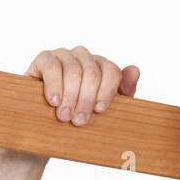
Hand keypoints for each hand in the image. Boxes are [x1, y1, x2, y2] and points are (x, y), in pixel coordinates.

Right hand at [24, 46, 139, 126]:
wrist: (46, 124)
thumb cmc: (79, 114)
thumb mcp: (105, 109)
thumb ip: (124, 91)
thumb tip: (135, 70)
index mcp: (102, 66)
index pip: (112, 71)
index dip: (107, 91)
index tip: (99, 111)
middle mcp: (84, 56)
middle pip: (92, 72)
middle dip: (86, 99)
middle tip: (79, 121)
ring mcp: (64, 55)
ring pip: (73, 70)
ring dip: (70, 96)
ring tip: (65, 116)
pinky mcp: (44, 58)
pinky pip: (52, 66)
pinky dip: (54, 84)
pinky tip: (54, 101)